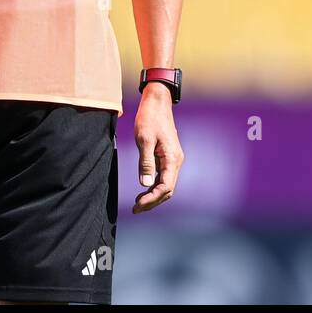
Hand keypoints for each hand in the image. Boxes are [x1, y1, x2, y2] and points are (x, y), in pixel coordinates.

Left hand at [132, 82, 183, 213]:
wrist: (157, 102)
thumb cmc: (150, 118)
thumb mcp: (144, 140)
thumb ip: (146, 163)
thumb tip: (146, 185)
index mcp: (172, 159)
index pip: (165, 188)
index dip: (151, 200)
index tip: (137, 206)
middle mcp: (176, 161)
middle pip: (168, 190)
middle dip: (152, 202)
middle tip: (135, 209)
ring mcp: (173, 159)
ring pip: (166, 185)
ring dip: (153, 196)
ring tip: (138, 204)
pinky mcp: (167, 157)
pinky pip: (164, 177)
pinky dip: (154, 187)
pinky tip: (144, 190)